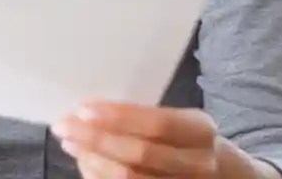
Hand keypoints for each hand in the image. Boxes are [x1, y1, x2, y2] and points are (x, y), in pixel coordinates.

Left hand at [53, 103, 220, 178]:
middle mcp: (197, 162)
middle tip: (63, 126)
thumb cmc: (182, 137)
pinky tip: (85, 164)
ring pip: (131, 177)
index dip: (119, 117)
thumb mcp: (175, 120)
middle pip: (141, 154)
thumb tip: (86, 110)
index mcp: (199, 130)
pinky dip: (100, 176)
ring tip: (69, 143)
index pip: (157, 123)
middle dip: (97, 139)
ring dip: (93, 160)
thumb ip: (139, 116)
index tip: (82, 109)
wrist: (217, 172)